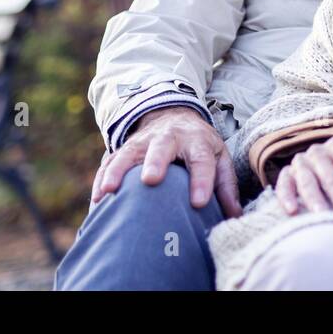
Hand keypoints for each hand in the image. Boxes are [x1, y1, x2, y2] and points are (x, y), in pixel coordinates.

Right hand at [93, 107, 241, 217]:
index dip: (201, 180)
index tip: (198, 203)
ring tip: (108, 192)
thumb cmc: (200, 146)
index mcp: (197, 140)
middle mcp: (169, 137)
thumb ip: (225, 186)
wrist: (174, 116)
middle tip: (151, 180)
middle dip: (155, 162)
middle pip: (162, 147)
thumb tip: (235, 217)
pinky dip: (102, 178)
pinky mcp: (125, 147)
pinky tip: (97, 199)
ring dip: (118, 171)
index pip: (201, 159)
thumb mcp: (218, 158)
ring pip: (129, 153)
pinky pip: (110, 161)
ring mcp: (143, 141)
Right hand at [275, 136, 332, 215]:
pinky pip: (283, 185)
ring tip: (322, 216)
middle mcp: (318, 152)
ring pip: (307, 181)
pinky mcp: (286, 174)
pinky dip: (286, 197)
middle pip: (329, 176)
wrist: (328, 162)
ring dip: (315, 199)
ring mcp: (301, 162)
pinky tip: (292, 211)